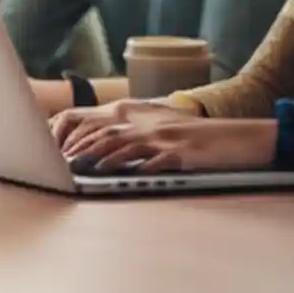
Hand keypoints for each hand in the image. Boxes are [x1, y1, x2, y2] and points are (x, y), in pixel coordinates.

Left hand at [61, 118, 277, 173]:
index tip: (58, 150)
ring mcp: (164, 138)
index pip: (98, 122)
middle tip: (62, 163)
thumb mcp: (160, 128)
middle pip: (105, 132)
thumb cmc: (195, 137)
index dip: (76, 135)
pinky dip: (138, 168)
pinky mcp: (181, 154)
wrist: (235, 137)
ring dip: (101, 157)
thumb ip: (131, 133)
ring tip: (83, 169)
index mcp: (139, 116)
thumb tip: (100, 145)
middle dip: (80, 147)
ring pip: (124, 144)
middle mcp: (147, 124)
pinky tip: (124, 176)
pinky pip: (156, 161)